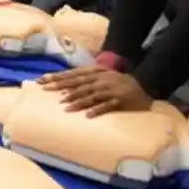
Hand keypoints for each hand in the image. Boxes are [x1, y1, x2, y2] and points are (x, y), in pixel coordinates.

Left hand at [38, 67, 152, 116]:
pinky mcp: (120, 101)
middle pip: (79, 83)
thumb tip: (64, 86)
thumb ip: (85, 79)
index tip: (43, 80)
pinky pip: (107, 106)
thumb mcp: (102, 76)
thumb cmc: (118, 83)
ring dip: (78, 101)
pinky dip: (97, 110)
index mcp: (97, 72)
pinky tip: (88, 115)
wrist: (144, 87)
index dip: (59, 77)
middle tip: (47, 90)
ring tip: (65, 107)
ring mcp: (111, 90)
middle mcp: (102, 79)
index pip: (74, 74)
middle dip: (62, 86)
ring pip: (91, 95)